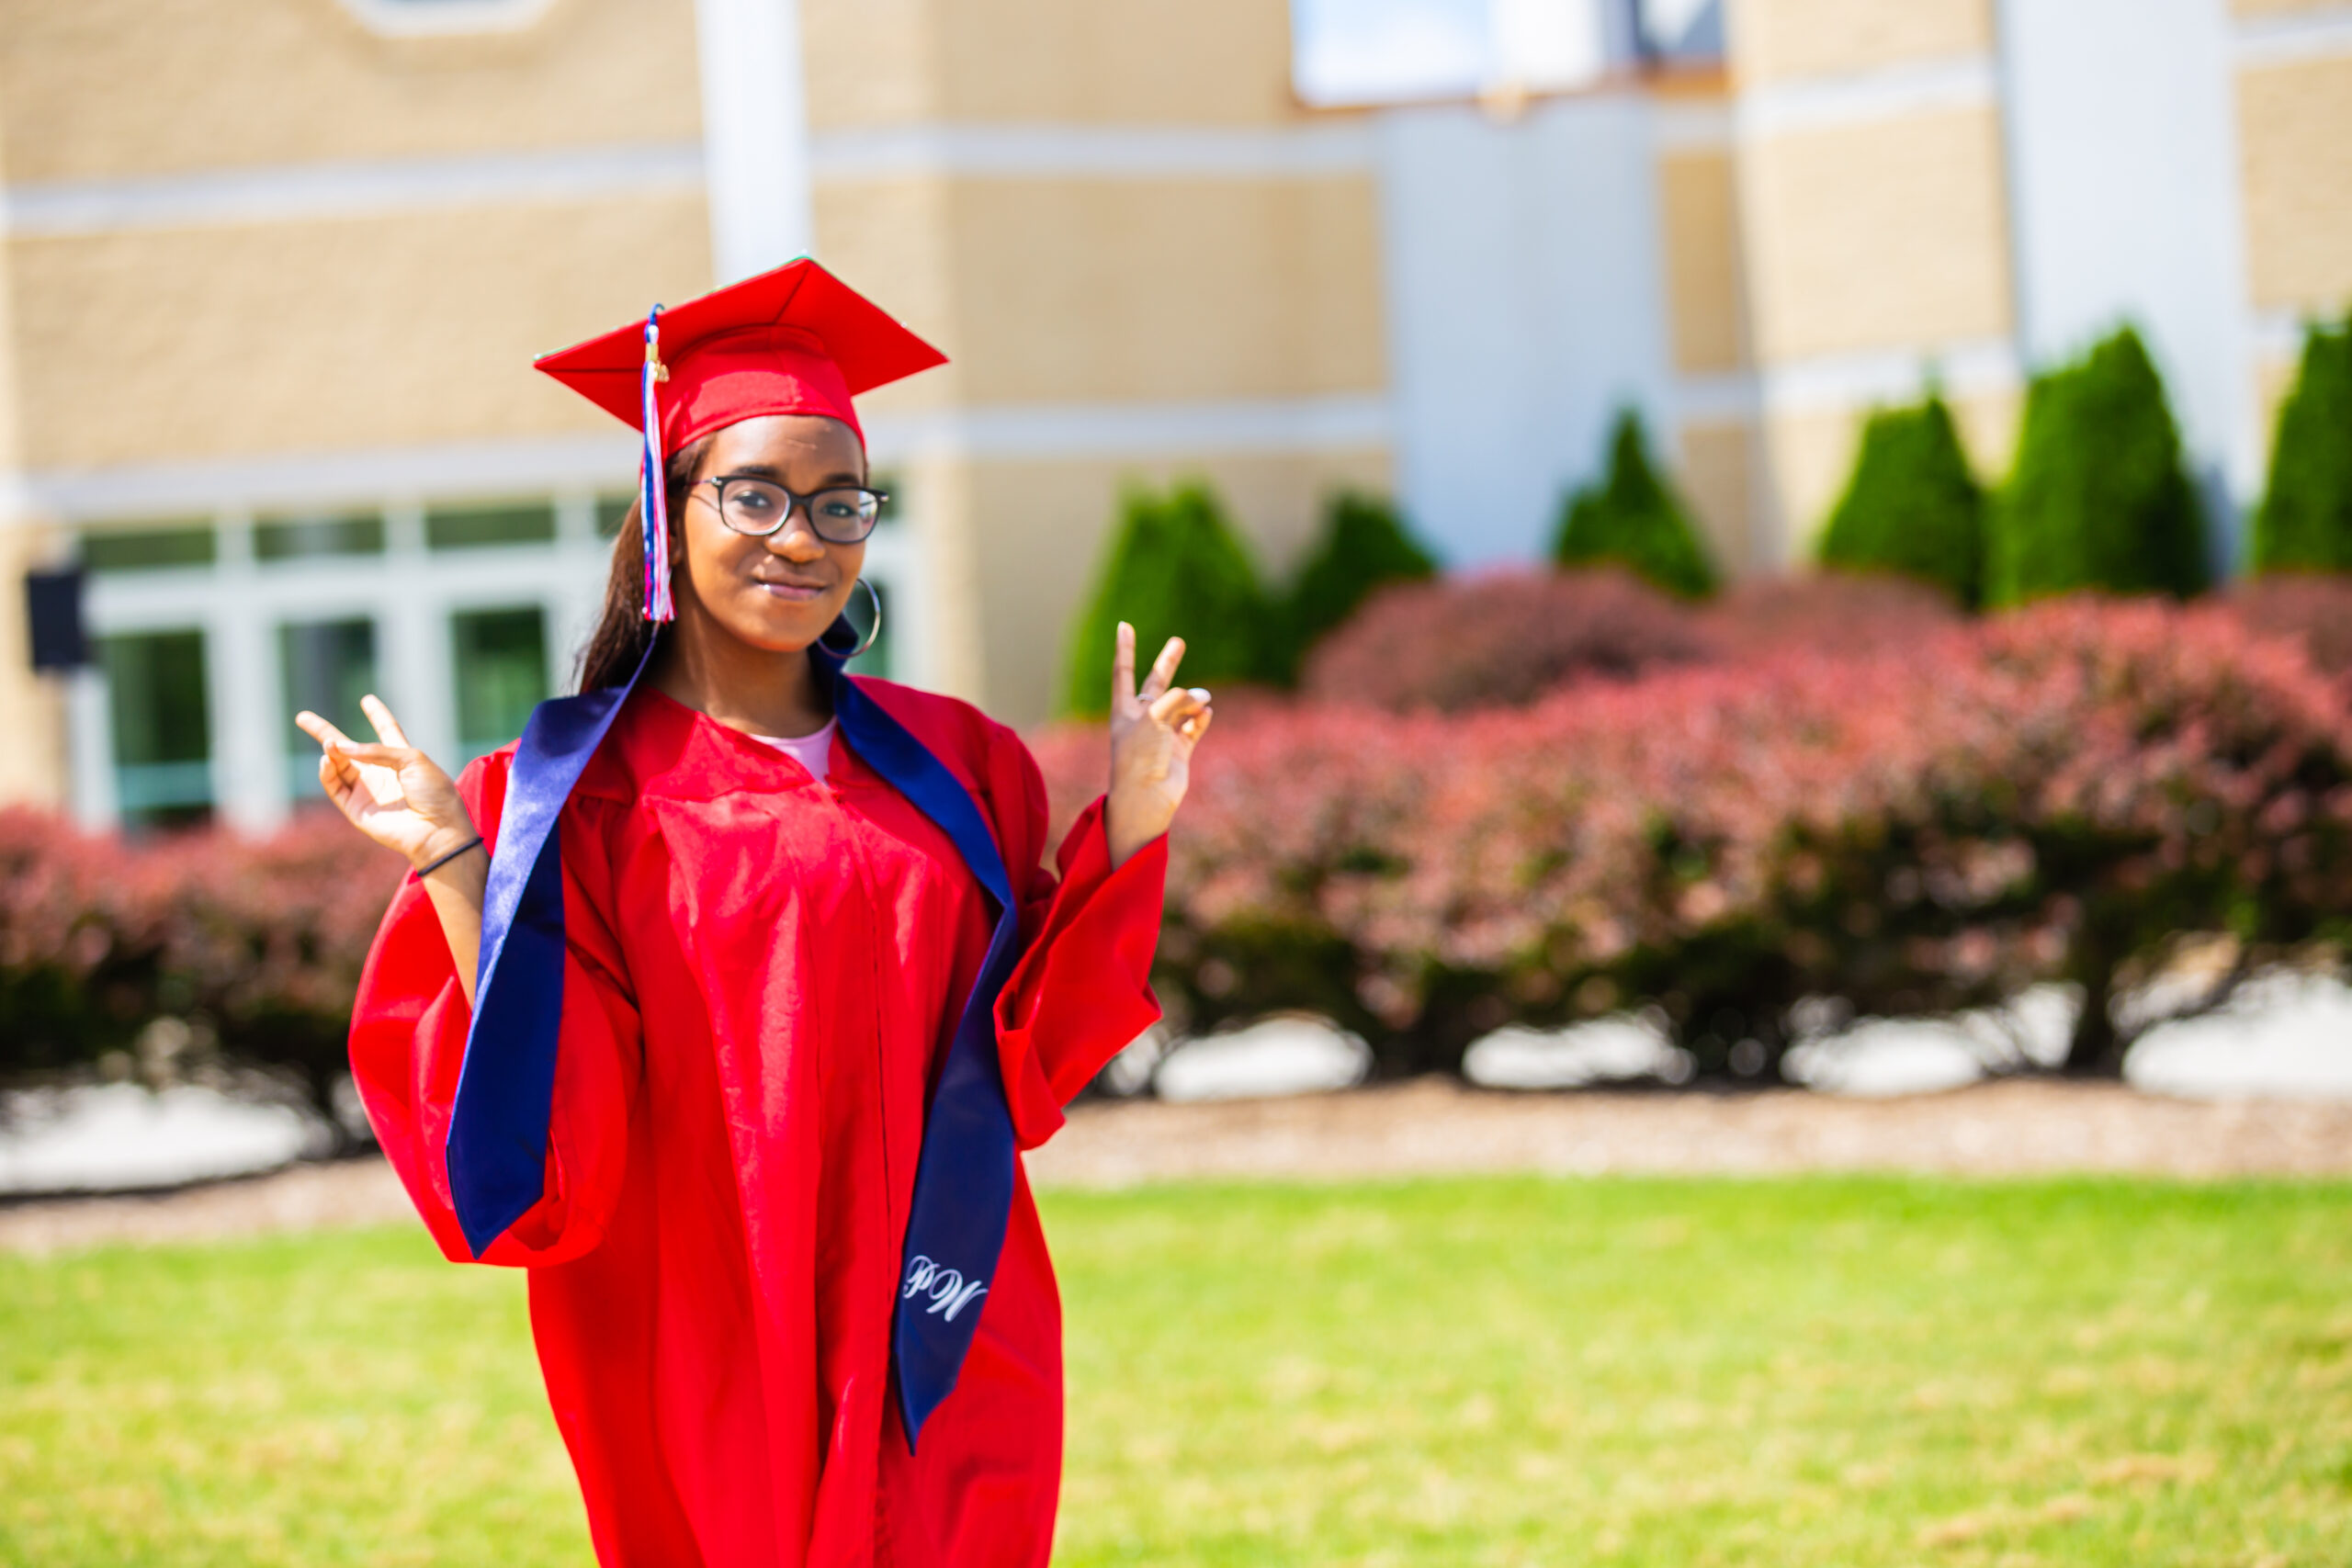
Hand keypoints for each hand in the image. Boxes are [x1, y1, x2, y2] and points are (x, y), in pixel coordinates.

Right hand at [295, 695, 477, 873]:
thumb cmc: (434, 793)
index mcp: (402, 758)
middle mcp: (381, 773)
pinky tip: (327, 759)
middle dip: (325, 733)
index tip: (367, 700)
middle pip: (348, 749)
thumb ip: (378, 750)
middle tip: (303, 717)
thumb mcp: (412, 759)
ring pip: (337, 766)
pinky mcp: (356, 808)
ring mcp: (367, 791)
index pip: (386, 731)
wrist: (437, 829)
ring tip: (330, 743)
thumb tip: (341, 747)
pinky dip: (327, 773)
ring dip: (330, 752)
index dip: (377, 715)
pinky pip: (334, 787)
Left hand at [1105, 622, 1211, 868]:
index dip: (1125, 649)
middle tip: (1178, 642)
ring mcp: (1162, 735)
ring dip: (1192, 699)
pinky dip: (1200, 718)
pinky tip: (1206, 712)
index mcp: (1124, 711)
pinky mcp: (1179, 751)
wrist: (1145, 799)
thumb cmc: (1139, 757)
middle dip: (1167, 663)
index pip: (1123, 673)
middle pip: (1156, 684)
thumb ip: (1177, 700)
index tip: (1124, 625)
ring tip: (1202, 698)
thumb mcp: (1153, 718)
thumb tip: (1204, 698)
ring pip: (1181, 706)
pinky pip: (1193, 727)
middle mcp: (1143, 720)